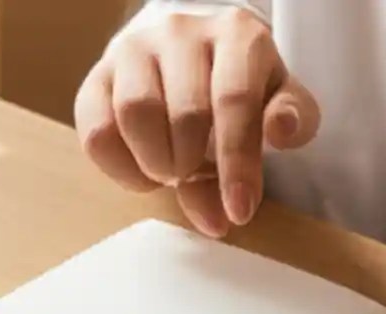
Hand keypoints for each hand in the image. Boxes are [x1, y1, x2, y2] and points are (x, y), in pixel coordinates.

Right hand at [74, 8, 319, 236]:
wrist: (189, 50)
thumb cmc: (240, 83)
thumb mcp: (278, 97)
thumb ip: (289, 124)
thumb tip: (276, 141)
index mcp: (236, 33)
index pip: (233, 100)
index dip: (237, 163)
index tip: (239, 211)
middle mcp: (180, 30)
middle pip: (185, 113)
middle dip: (194, 165)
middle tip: (197, 177)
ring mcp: (133, 48)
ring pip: (135, 114)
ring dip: (156, 163)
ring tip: (171, 172)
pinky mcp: (97, 75)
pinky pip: (96, 131)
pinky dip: (120, 168)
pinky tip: (144, 173)